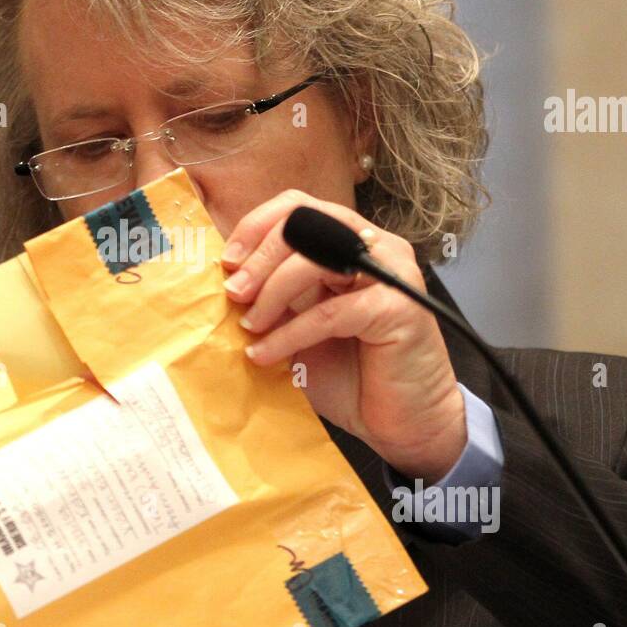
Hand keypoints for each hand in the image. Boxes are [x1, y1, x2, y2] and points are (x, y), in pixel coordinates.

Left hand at [221, 189, 466, 484]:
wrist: (400, 420)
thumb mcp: (298, 325)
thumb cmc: (351, 372)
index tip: (228, 263)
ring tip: (250, 326)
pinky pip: (331, 312)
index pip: (298, 207)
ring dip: (273, 292)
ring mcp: (392, 273)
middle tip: (234, 294)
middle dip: (260, 258)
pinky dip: (291, 332)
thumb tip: (225, 279)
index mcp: (348, 241)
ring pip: (318, 259)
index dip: (256, 228)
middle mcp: (374, 246)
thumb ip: (273, 297)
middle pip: (306, 223)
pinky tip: (266, 355)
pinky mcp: (399, 308)